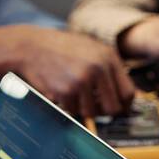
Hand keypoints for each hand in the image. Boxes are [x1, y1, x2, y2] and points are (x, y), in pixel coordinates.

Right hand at [9, 27, 134, 118]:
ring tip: (73, 93)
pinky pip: (73, 110)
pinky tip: (60, 90)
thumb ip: (109, 69)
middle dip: (104, 112)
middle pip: (114, 108)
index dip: (123, 105)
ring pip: (92, 112)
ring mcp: (83, 80)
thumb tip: (127, 95)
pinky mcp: (66, 90)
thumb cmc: (60, 48)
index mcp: (108, 57)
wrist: (31, 46)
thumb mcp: (90, 50)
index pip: (128, 93)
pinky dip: (67, 105)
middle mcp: (99, 68)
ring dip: (82, 108)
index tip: (116, 108)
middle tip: (94, 107)